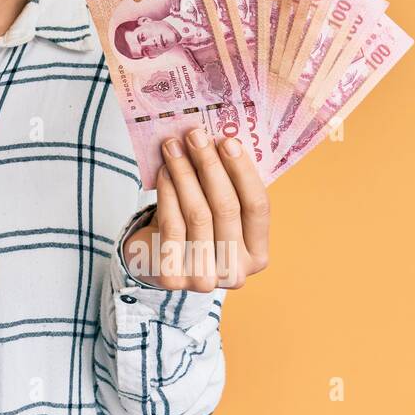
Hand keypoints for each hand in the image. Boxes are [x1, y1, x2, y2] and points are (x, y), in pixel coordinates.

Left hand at [121, 128, 269, 291]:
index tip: (228, 141)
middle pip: (227, 208)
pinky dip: (167, 193)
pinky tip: (163, 171)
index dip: (244, 172)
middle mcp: (238, 272)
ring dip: (184, 173)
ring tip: (173, 147)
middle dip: (210, 165)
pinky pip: (171, 225)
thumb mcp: (218, 212)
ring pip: (198, 214)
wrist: (156, 261)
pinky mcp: (173, 277)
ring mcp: (206, 279)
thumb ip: (228, 187)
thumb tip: (221, 140)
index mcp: (258, 254)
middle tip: (195, 136)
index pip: (258, 207)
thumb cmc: (196, 228)